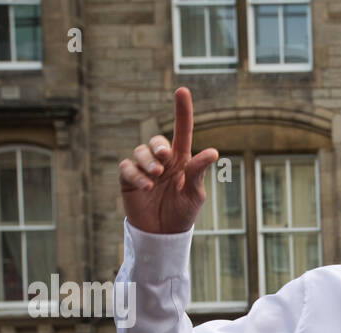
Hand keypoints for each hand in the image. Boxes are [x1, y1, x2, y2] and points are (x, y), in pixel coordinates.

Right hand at [118, 87, 218, 234]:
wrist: (163, 235)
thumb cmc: (182, 213)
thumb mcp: (194, 194)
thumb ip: (198, 172)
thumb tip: (213, 152)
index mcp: (181, 160)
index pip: (182, 131)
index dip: (182, 111)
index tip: (182, 90)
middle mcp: (161, 161)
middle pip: (156, 141)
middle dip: (158, 146)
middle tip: (164, 159)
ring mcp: (144, 169)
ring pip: (140, 151)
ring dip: (147, 161)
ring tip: (156, 176)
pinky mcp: (128, 180)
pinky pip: (127, 168)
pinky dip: (136, 175)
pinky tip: (146, 186)